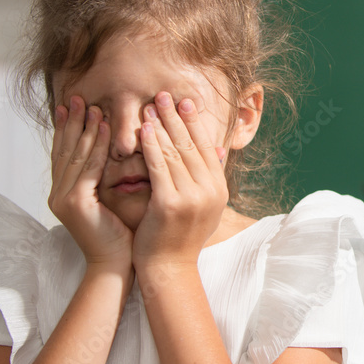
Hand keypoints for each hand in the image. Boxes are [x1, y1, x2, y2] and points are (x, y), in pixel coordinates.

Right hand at [48, 96, 132, 269]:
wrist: (116, 266)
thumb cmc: (120, 235)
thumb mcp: (110, 200)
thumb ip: (107, 178)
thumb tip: (118, 152)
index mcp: (64, 193)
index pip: (64, 154)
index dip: (68, 129)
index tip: (74, 105)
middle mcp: (58, 194)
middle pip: (64, 150)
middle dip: (71, 122)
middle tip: (77, 97)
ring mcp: (63, 198)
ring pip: (75, 155)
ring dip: (84, 128)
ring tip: (91, 105)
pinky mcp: (75, 202)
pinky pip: (88, 167)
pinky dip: (96, 145)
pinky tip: (103, 128)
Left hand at [131, 92, 228, 272]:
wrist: (169, 268)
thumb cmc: (180, 237)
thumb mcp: (204, 206)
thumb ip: (209, 177)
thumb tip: (218, 150)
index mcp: (219, 190)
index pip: (207, 148)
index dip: (195, 123)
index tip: (185, 102)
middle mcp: (210, 191)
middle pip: (192, 146)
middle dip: (177, 117)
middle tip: (165, 95)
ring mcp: (192, 197)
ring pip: (176, 152)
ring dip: (163, 126)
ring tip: (151, 107)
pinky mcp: (171, 203)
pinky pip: (159, 167)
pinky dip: (152, 145)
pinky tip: (144, 130)